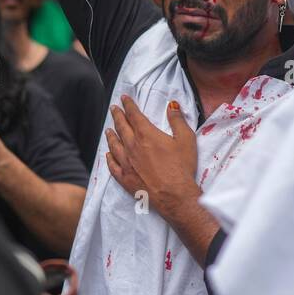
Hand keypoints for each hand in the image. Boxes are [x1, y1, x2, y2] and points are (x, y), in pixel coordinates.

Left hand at [104, 97, 198, 216]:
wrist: (174, 195)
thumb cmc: (182, 167)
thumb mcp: (186, 139)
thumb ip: (177, 120)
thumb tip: (172, 105)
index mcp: (146, 135)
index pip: (134, 115)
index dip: (128, 105)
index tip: (124, 99)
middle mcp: (132, 146)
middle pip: (121, 127)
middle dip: (117, 116)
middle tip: (114, 109)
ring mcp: (126, 163)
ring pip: (114, 145)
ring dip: (111, 135)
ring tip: (108, 129)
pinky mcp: (125, 178)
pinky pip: (112, 165)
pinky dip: (109, 158)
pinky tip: (107, 154)